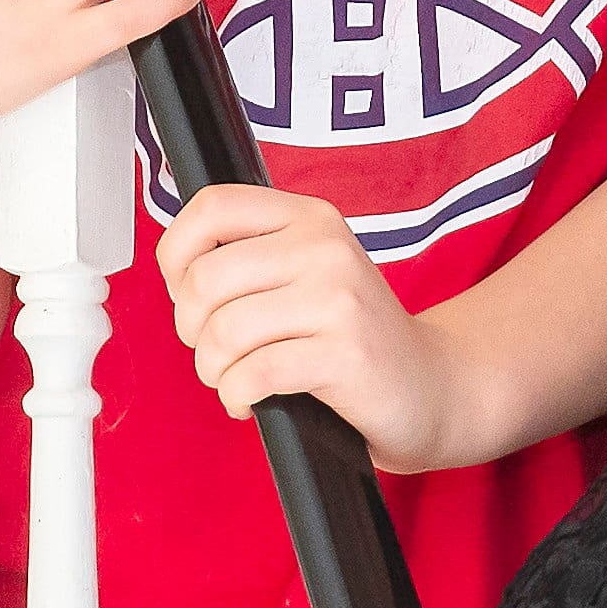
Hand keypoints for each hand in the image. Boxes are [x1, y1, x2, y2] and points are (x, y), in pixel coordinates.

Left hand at [159, 184, 484, 466]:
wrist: (430, 386)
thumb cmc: (352, 335)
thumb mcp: (309, 273)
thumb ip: (251, 256)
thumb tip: (176, 270)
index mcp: (310, 216)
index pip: (212, 206)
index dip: (176, 253)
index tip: (184, 291)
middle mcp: (326, 247)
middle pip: (205, 278)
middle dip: (190, 328)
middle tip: (213, 349)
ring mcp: (339, 299)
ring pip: (224, 330)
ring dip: (213, 369)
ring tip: (233, 378)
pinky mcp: (345, 354)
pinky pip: (254, 373)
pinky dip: (237, 396)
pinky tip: (251, 401)